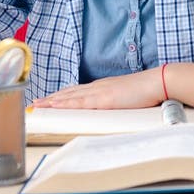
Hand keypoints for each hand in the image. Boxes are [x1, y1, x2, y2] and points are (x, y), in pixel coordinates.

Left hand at [31, 67, 164, 108]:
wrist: (158, 82)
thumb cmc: (147, 91)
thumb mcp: (127, 97)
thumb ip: (117, 103)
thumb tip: (113, 110)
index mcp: (103, 87)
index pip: (77, 91)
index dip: (62, 96)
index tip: (49, 100)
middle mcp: (98, 87)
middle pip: (69, 92)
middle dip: (51, 98)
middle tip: (35, 103)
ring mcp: (100, 91)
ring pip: (70, 96)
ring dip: (52, 101)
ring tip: (38, 105)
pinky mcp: (104, 98)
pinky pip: (80, 102)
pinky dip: (65, 103)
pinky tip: (55, 105)